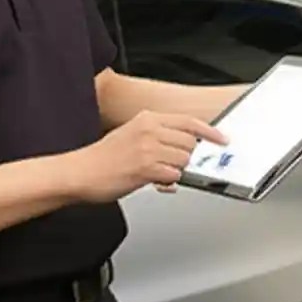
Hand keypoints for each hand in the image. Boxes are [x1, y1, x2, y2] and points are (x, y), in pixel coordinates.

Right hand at [70, 111, 226, 201]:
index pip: (188, 121)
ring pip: (184, 160)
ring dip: (177, 171)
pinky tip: (156, 182)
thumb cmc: (103, 159)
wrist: (79, 173)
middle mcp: (149, 130)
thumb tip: (183, 149)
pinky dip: (169, 182)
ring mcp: (148, 148)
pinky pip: (174, 175)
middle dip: (188, 157)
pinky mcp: (146, 168)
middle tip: (174, 166)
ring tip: (159, 174)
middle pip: (190, 142)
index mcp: (147, 119)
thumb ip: (158, 139)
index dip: (210, 131)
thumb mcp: (132, 136)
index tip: (222, 139)